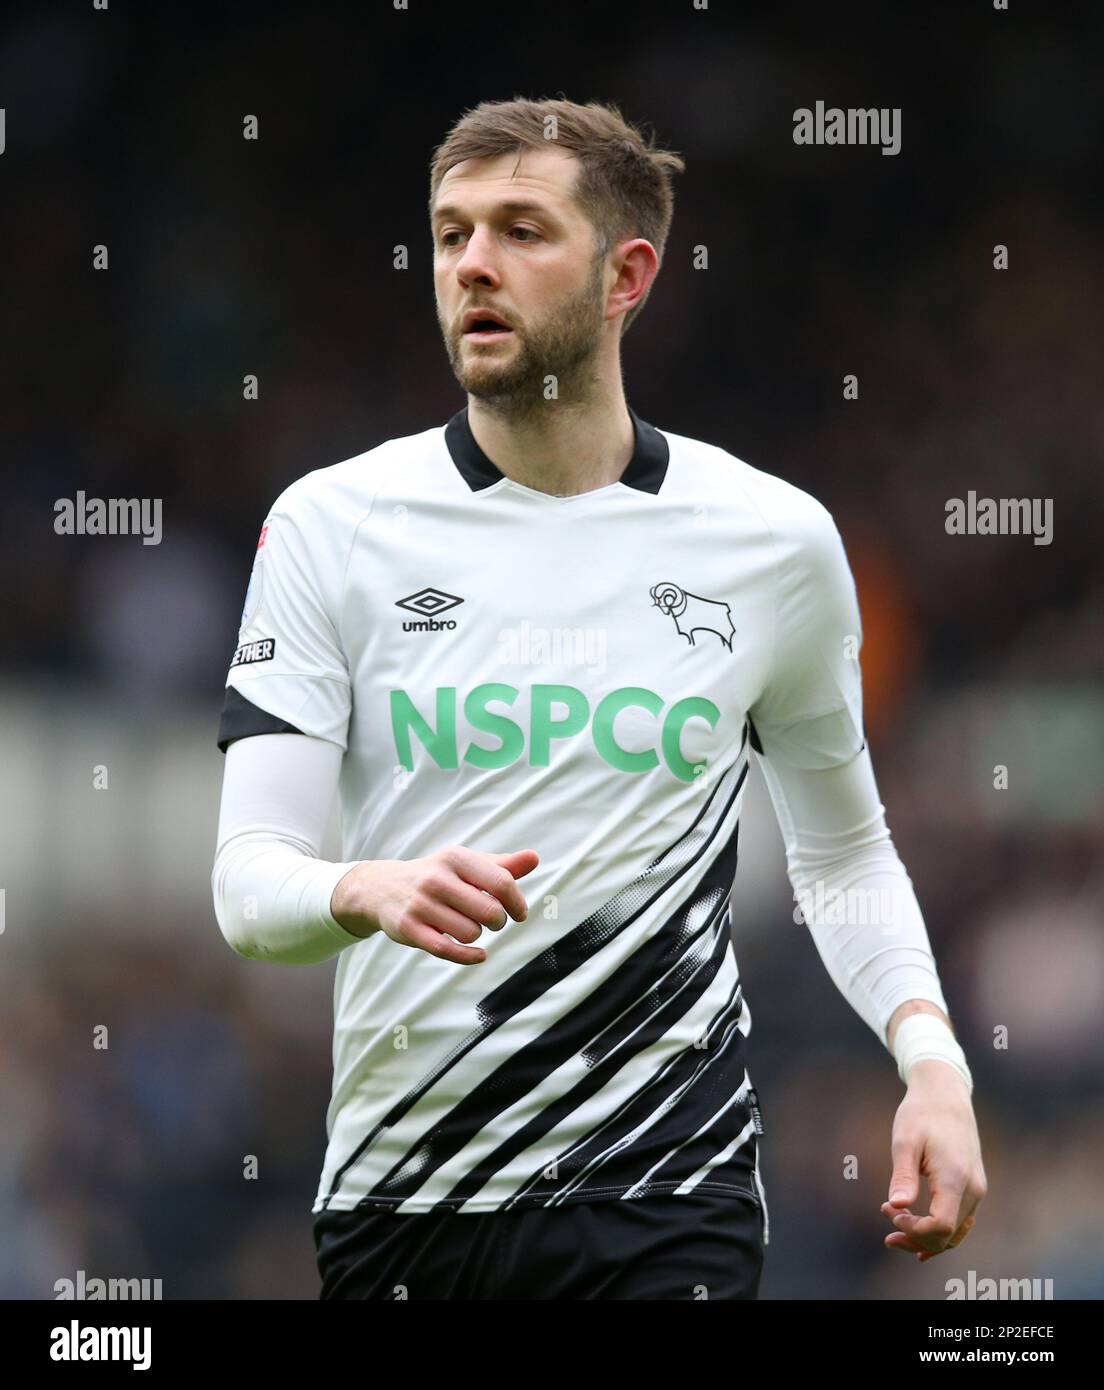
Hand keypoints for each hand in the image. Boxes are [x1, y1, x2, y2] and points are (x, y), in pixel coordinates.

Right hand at [329, 845, 539, 964]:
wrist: (382, 888)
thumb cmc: (437, 876)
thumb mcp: (466, 865)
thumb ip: (502, 865)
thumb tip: (535, 858)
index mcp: (455, 858)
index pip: (502, 882)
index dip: (517, 902)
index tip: (519, 913)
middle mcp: (437, 879)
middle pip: (489, 911)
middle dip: (498, 921)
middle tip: (492, 921)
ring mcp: (421, 905)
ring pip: (471, 933)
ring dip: (476, 935)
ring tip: (467, 927)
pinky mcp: (409, 930)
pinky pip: (448, 950)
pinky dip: (469, 956)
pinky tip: (479, 954)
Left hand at [881, 1060, 986, 1260]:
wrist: (946, 1094)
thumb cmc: (921, 1114)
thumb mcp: (905, 1140)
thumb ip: (903, 1175)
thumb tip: (897, 1206)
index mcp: (955, 1177)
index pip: (941, 1226)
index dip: (914, 1230)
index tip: (888, 1211)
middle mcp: (973, 1189)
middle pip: (949, 1235)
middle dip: (916, 1239)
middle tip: (887, 1230)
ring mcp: (977, 1189)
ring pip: (957, 1233)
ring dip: (927, 1240)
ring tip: (895, 1238)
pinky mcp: (974, 1187)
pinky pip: (961, 1221)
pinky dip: (942, 1233)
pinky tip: (921, 1237)